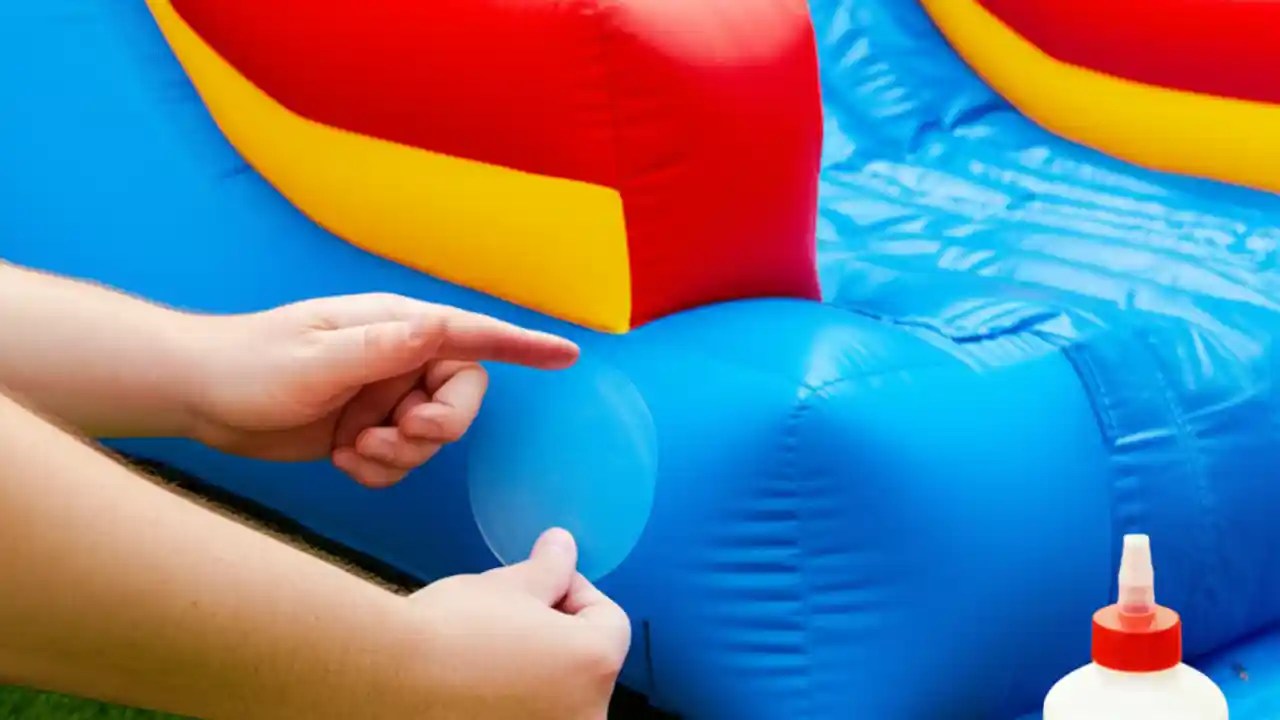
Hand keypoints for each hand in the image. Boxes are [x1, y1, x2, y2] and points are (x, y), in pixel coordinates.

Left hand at [186, 293, 578, 486]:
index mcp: (394, 327)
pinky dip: (380, 470)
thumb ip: (381, 349)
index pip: (472, 333)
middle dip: (437, 427)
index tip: (567, 354)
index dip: (522, 345)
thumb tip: (438, 329)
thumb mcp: (315, 358)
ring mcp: (384, 394)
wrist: (201, 396)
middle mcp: (398, 357)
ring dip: (399, 454)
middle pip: (462, 397)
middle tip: (395, 434)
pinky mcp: (369, 428)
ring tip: (351, 447)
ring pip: (434, 437)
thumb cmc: (250, 365)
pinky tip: (342, 459)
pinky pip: (404, 461)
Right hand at [410, 528, 630, 719]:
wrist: (387, 677)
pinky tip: (475, 687)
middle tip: (510, 617)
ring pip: (557, 696)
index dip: (574, 592)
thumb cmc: (449, 630)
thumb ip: (550, 569)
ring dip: (536, 673)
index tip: (540, 584)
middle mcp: (585, 715)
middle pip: (586, 663)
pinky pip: (528, 718)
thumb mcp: (508, 584)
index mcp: (594, 665)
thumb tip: (564, 548)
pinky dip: (512, 705)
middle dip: (556, 636)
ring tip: (486, 652)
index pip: (610, 620)